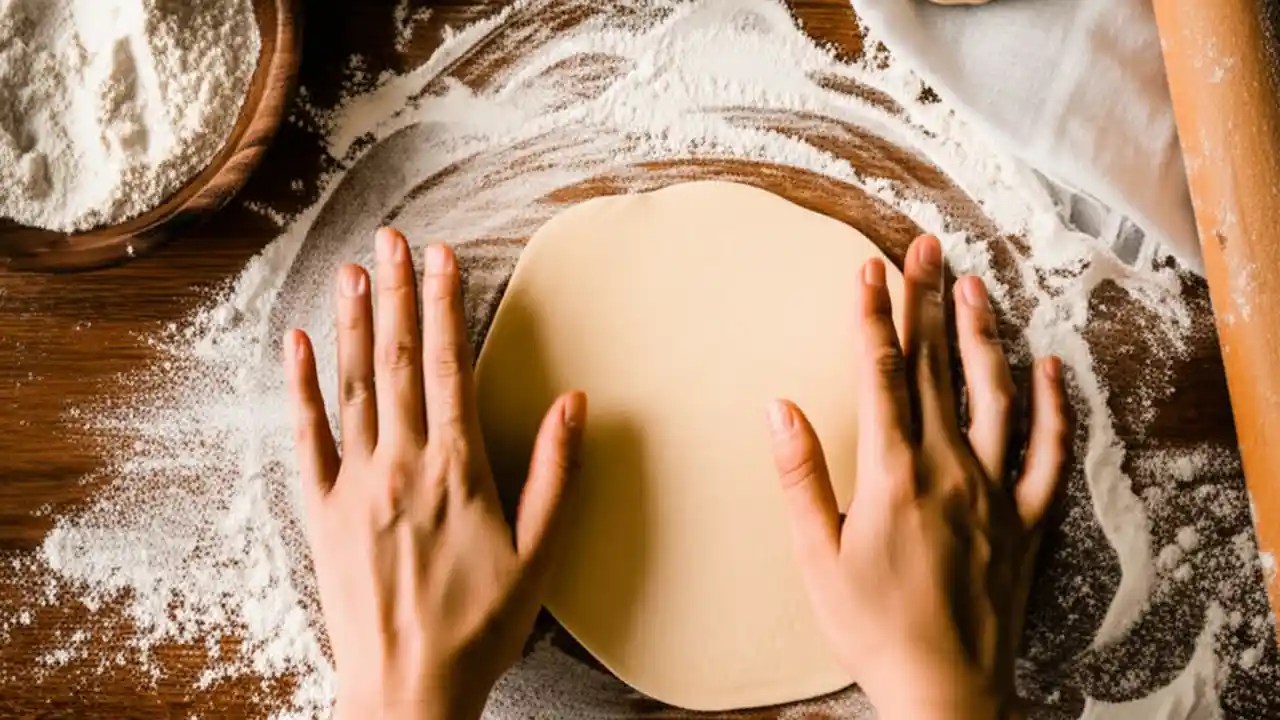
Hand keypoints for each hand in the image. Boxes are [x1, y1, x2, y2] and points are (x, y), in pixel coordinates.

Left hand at [284, 228, 586, 719]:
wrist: (407, 688)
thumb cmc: (480, 626)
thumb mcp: (539, 554)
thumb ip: (556, 473)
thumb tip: (575, 403)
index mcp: (457, 469)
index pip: (450, 367)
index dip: (446, 304)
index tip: (444, 256)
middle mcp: (401, 464)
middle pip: (399, 362)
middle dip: (397, 294)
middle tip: (392, 239)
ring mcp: (354, 484)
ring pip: (353, 387)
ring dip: (353, 325)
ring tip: (353, 272)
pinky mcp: (320, 512)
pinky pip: (307, 439)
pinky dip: (300, 390)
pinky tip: (297, 346)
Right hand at [767, 235, 1068, 719]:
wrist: (943, 689)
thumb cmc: (871, 626)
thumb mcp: (816, 556)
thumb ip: (801, 477)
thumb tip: (779, 409)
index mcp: (893, 474)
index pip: (881, 375)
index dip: (871, 316)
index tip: (867, 267)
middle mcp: (947, 469)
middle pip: (936, 368)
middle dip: (924, 301)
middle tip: (923, 246)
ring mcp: (992, 491)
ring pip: (992, 396)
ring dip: (981, 337)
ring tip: (973, 285)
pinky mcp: (1023, 520)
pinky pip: (1046, 454)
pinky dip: (1052, 407)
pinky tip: (1050, 367)